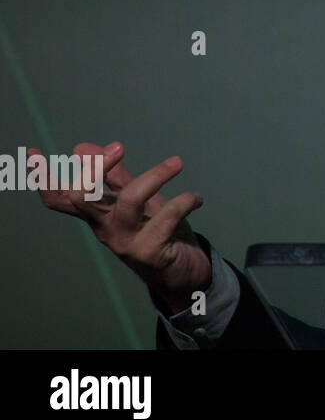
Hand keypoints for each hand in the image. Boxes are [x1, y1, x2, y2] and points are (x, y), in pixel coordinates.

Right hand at [36, 141, 211, 313]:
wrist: (184, 272)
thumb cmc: (159, 232)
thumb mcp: (137, 201)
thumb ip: (114, 177)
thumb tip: (80, 147)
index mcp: (98, 215)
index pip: (60, 199)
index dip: (44, 179)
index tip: (32, 154)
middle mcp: (105, 228)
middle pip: (82, 198)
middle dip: (94, 169)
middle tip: (119, 147)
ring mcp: (126, 242)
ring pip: (129, 201)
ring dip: (154, 176)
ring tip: (177, 163)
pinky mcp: (150, 252)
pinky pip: (166, 218)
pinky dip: (184, 201)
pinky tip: (196, 199)